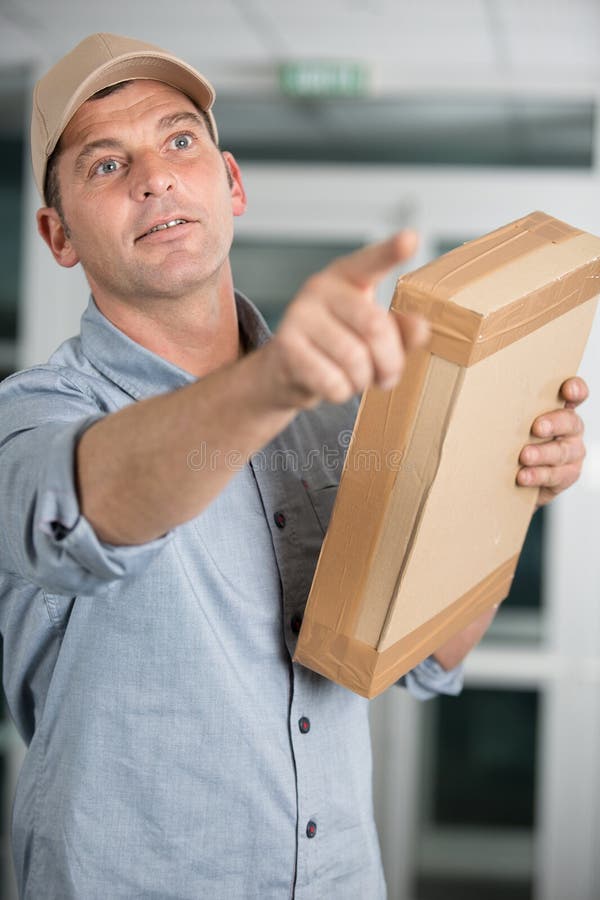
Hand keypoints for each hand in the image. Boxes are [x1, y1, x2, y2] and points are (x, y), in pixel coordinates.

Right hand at [263, 232, 428, 409]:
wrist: (283, 371)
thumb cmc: (337, 347)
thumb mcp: (372, 335)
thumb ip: (400, 330)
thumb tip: (421, 327)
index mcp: (347, 276)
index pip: (371, 262)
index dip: (391, 251)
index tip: (410, 240)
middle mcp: (319, 288)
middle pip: (375, 327)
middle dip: (390, 362)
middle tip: (388, 377)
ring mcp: (298, 315)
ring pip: (354, 359)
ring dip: (363, 381)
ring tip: (358, 380)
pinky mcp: (286, 347)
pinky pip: (331, 380)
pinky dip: (341, 392)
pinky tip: (334, 385)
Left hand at [517, 376, 588, 506]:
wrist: (512, 479)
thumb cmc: (510, 441)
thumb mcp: (509, 421)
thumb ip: (507, 409)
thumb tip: (477, 394)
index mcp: (557, 408)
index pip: (575, 393)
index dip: (575, 390)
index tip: (567, 391)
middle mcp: (569, 428)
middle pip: (570, 422)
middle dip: (554, 424)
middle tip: (537, 427)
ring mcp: (570, 452)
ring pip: (562, 452)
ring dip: (542, 454)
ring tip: (524, 456)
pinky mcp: (566, 475)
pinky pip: (556, 476)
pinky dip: (538, 475)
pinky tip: (523, 476)